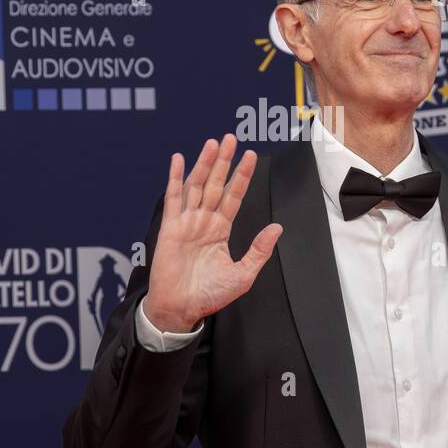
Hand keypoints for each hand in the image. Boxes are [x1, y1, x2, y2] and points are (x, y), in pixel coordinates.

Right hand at [141, 134, 282, 333]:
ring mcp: (186, 222)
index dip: (241, 176)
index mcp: (220, 229)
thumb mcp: (243, 274)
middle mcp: (204, 221)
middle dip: (224, 161)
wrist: (181, 309)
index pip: (233, 196)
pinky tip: (180, 160)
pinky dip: (176, 178)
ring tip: (213, 143)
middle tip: (230, 138)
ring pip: (197, 186)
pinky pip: (173, 198)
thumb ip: (259, 250)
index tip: (250, 156)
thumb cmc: (209, 295)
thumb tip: (277, 228)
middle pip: (216, 184)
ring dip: (204, 163)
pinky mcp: (170, 227)